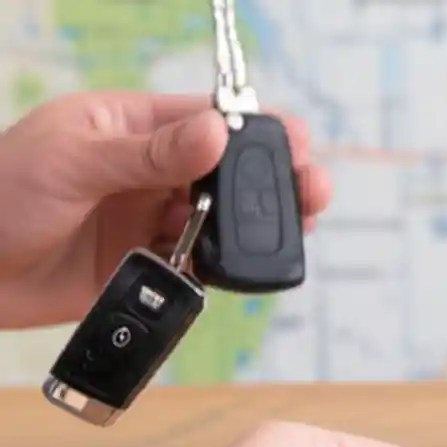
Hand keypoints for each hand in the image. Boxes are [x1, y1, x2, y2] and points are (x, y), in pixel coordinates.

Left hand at [0, 91, 331, 328]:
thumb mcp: (72, 161)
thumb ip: (148, 152)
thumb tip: (217, 132)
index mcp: (130, 127)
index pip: (207, 119)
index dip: (256, 129)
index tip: (297, 141)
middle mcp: (147, 172)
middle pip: (228, 171)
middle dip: (273, 179)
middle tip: (312, 190)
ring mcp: (149, 219)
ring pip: (222, 219)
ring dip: (257, 225)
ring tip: (298, 228)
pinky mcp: (147, 266)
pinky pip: (201, 265)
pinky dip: (225, 267)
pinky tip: (246, 266)